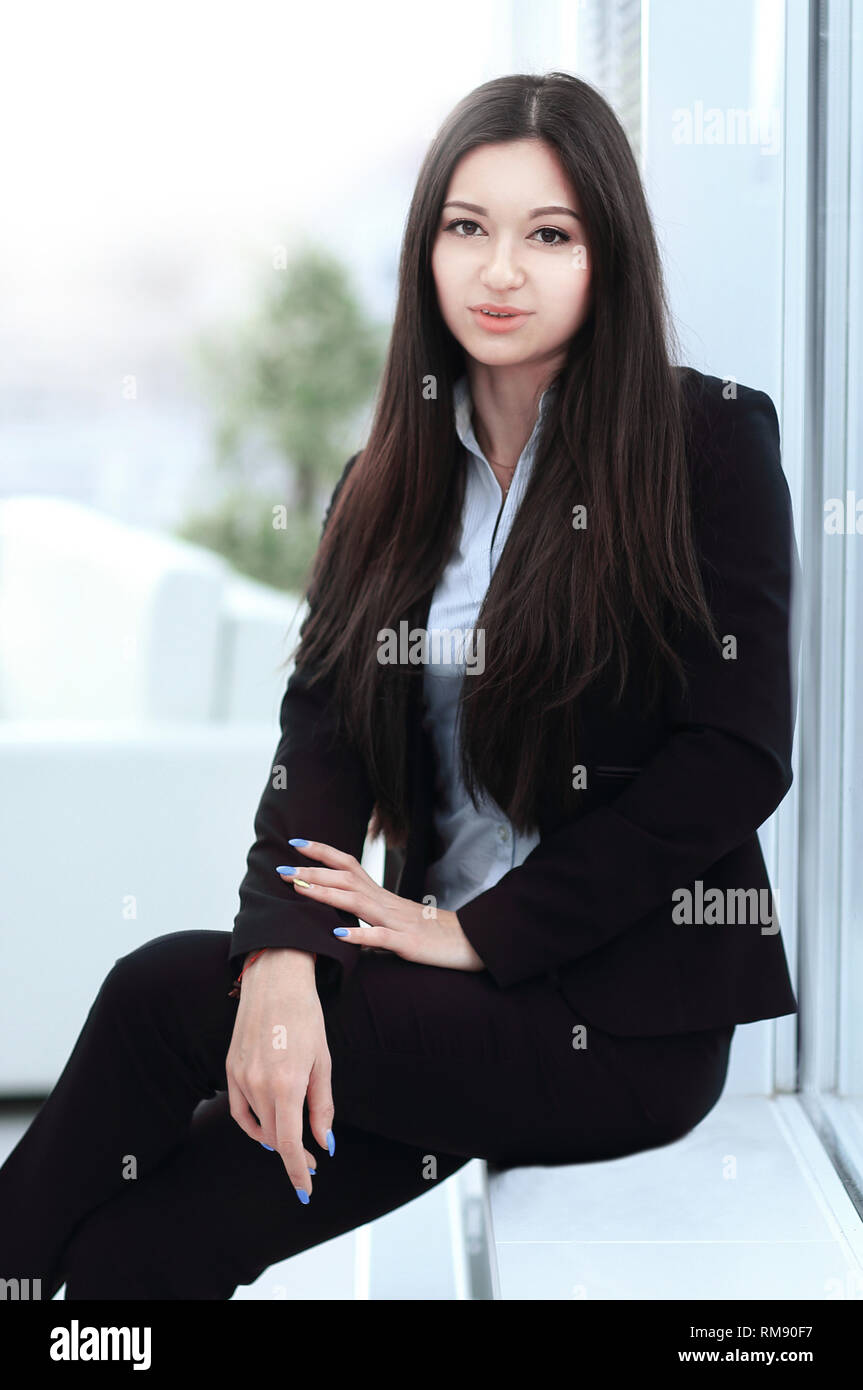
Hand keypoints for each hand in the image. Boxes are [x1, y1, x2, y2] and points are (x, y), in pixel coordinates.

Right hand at [226, 949, 333, 1201]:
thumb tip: (324, 1144)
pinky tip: (267, 1128)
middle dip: (294, 1153)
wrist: (275, 980)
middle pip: (274, 1137)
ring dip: (276, 1137)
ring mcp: (239, 1077)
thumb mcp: (323, 1061)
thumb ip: (321, 1106)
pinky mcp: (229, 1069)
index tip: (306, 1190)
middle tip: (314, 1158)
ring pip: (257, 1124)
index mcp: (286, 1084)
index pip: (290, 1143)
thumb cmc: (306, 1017)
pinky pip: (239, 1110)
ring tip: (295, 1141)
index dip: (297, 1171)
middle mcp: (258, 1085)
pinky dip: (252, 1125)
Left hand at [278, 840, 485, 971]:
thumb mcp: (396, 922)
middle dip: (312, 872)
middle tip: (281, 868)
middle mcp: (387, 902)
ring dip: (327, 894)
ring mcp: (397, 922)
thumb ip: (370, 915)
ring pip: (358, 902)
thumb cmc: (432, 934)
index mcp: (382, 896)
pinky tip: (338, 935)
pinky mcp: (408, 944)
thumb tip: (341, 918)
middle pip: (346, 879)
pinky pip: (381, 938)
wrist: (470, 944)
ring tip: (299, 889)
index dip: (323, 852)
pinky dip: (359, 934)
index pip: (349, 865)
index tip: (295, 843)